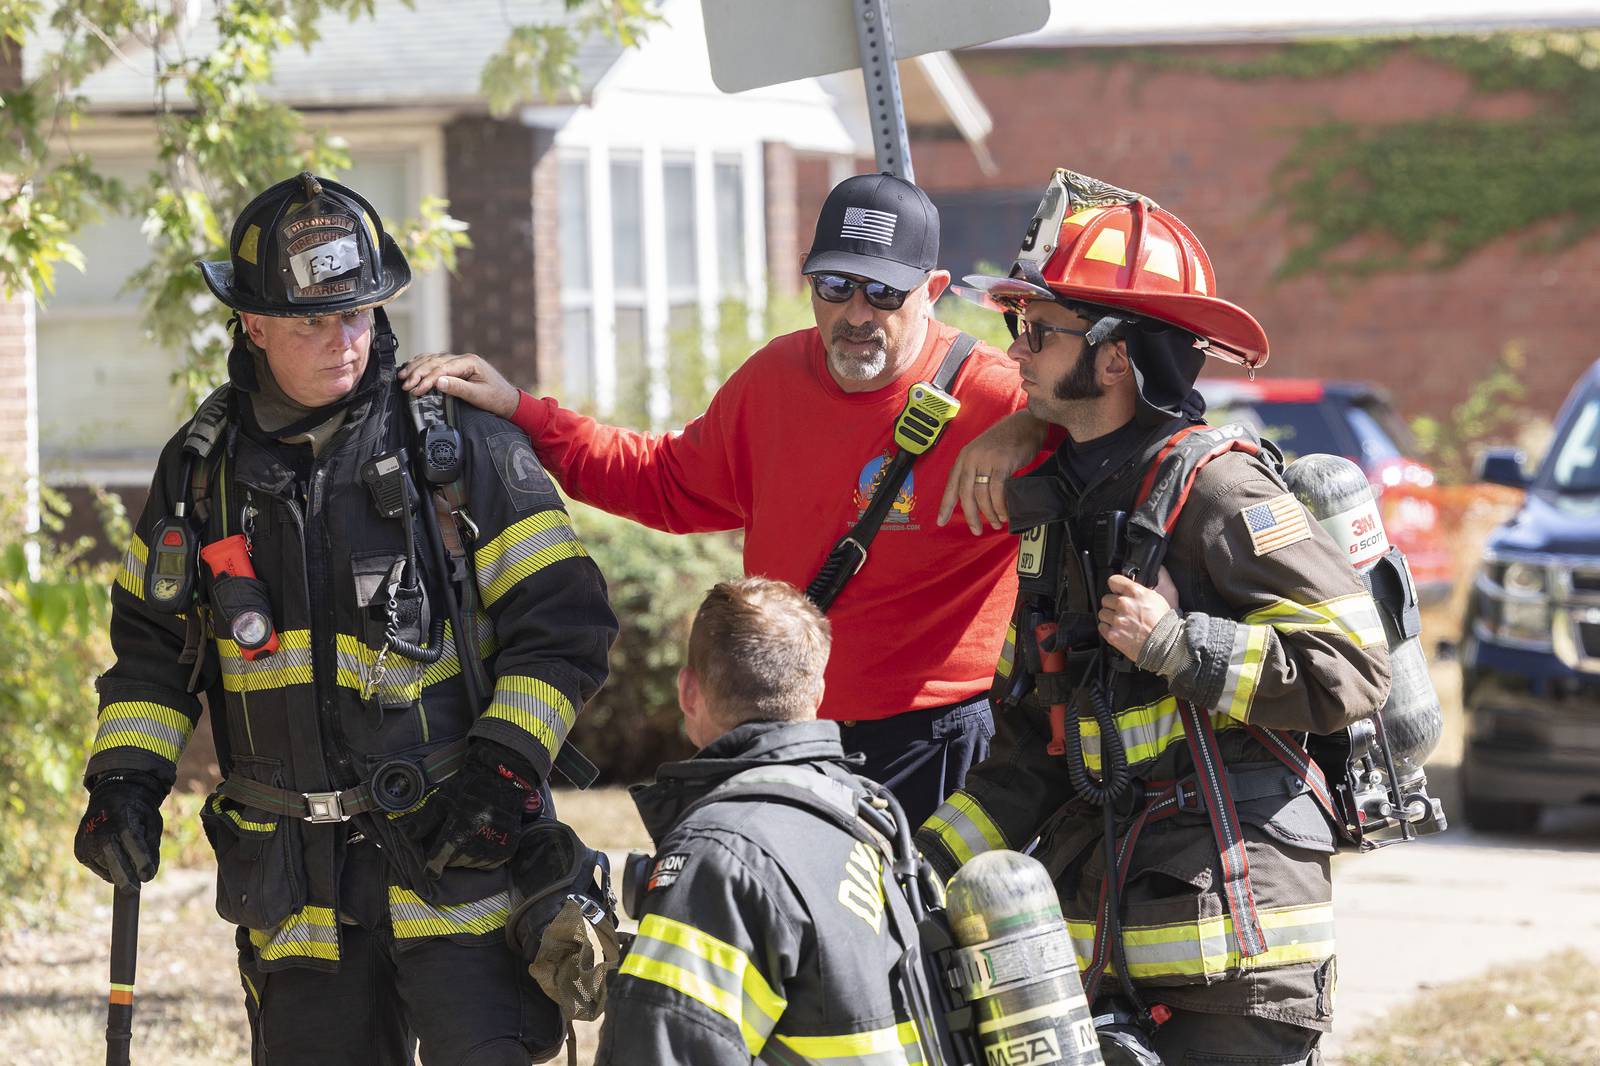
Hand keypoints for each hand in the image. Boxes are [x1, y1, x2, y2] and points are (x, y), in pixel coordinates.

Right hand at [74, 774, 165, 888]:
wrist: (111, 795)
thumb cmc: (137, 811)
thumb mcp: (151, 822)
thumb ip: (151, 847)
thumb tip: (149, 874)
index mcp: (124, 820)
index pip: (133, 844)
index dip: (141, 862)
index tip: (148, 876)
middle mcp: (102, 831)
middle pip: (114, 861)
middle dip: (127, 879)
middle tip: (135, 890)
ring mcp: (88, 841)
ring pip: (106, 867)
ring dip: (119, 872)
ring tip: (128, 863)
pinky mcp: (80, 851)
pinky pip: (96, 867)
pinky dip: (107, 869)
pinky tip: (114, 858)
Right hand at [399, 353, 519, 418]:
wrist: (509, 401)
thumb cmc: (496, 399)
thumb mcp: (478, 396)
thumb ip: (458, 388)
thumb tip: (437, 382)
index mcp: (469, 362)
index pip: (442, 368)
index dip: (426, 379)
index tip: (415, 390)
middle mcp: (464, 358)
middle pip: (434, 361)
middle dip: (417, 373)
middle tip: (404, 385)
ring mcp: (460, 361)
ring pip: (433, 359)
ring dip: (417, 367)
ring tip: (402, 376)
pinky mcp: (458, 367)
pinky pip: (437, 362)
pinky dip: (423, 364)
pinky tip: (413, 367)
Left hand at [424, 741, 539, 878]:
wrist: (502, 778)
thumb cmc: (468, 787)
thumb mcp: (441, 799)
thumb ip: (424, 820)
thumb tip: (409, 836)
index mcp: (457, 832)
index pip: (438, 863)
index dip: (431, 867)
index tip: (430, 868)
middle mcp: (476, 845)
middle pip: (454, 864)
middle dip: (450, 854)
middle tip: (454, 836)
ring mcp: (493, 849)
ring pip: (471, 864)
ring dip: (466, 856)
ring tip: (470, 835)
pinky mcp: (507, 851)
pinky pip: (488, 864)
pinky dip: (482, 857)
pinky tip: (482, 840)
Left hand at [938, 411, 1048, 533]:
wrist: (1027, 424)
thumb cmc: (1007, 441)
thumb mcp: (984, 452)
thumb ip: (976, 471)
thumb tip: (973, 498)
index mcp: (964, 456)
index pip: (951, 484)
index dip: (945, 505)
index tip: (940, 521)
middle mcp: (971, 458)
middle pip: (965, 494)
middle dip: (970, 516)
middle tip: (976, 530)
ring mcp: (986, 460)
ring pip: (981, 495)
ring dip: (989, 513)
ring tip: (997, 523)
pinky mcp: (1002, 463)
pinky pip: (998, 491)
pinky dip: (1001, 506)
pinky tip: (1005, 514)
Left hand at [1098, 570, 1179, 658]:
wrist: (1167, 646)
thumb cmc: (1167, 623)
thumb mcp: (1169, 594)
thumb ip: (1161, 579)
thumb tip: (1158, 569)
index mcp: (1136, 592)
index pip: (1113, 581)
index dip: (1116, 586)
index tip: (1118, 591)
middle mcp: (1124, 604)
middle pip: (1106, 598)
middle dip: (1114, 604)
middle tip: (1124, 611)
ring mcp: (1117, 620)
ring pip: (1103, 613)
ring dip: (1110, 617)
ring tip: (1123, 622)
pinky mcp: (1113, 634)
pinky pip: (1102, 627)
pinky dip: (1108, 629)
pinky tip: (1119, 630)